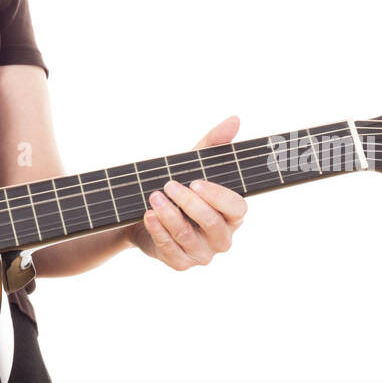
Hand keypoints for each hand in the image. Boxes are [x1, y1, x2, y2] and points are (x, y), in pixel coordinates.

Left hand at [127, 115, 247, 270]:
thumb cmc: (179, 185)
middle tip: (168, 184)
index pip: (237, 208)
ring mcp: (202, 253)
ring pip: (189, 238)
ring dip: (169, 215)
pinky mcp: (181, 263)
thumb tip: (235, 119)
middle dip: (189, 203)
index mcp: (232, 213)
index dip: (218, 196)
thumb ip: (215, 143)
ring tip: (153, 196)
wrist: (144, 212)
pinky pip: (172, 252)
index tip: (196, 181)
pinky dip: (158, 232)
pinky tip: (148, 215)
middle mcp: (222, 237)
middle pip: (213, 224)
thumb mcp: (194, 162)